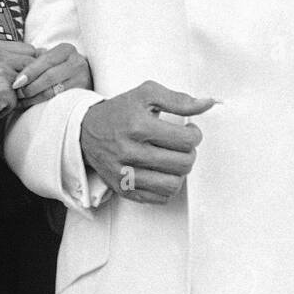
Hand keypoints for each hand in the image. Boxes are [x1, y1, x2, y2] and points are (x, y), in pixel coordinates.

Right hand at [0, 39, 36, 131]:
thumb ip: (3, 57)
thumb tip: (38, 52)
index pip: (28, 50)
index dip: (28, 65)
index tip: (18, 76)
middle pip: (32, 65)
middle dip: (25, 81)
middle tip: (5, 92)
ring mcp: (1, 72)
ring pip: (26, 85)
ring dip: (13, 96)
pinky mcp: (4, 90)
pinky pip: (16, 102)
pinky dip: (4, 110)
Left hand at [14, 43, 91, 109]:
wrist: (81, 78)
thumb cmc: (58, 67)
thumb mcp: (51, 59)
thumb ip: (36, 59)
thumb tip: (14, 66)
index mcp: (66, 50)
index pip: (45, 60)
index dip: (29, 72)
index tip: (16, 83)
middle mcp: (77, 62)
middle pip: (49, 76)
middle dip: (30, 87)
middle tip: (17, 94)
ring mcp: (82, 78)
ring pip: (54, 90)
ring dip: (34, 98)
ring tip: (21, 101)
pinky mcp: (82, 93)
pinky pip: (58, 100)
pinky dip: (42, 104)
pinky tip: (31, 105)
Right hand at [79, 81, 213, 204]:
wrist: (86, 131)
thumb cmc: (119, 112)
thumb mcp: (147, 94)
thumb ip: (179, 100)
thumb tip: (207, 103)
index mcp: (138, 126)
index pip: (186, 140)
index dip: (195, 134)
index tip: (189, 131)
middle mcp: (130, 152)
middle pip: (183, 163)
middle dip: (189, 152)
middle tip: (181, 144)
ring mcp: (126, 175)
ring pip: (173, 184)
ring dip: (180, 171)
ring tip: (173, 158)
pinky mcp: (124, 190)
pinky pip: (160, 198)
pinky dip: (167, 185)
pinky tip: (161, 171)